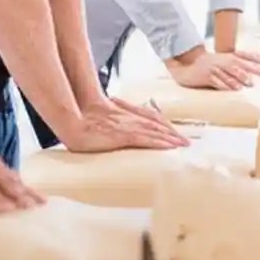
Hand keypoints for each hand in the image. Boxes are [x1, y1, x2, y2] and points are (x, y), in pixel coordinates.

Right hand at [61, 99, 189, 151]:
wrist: (73, 118)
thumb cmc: (84, 118)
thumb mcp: (102, 117)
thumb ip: (114, 121)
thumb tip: (118, 130)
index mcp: (125, 112)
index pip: (151, 117)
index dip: (165, 125)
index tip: (176, 133)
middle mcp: (129, 117)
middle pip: (157, 123)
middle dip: (173, 132)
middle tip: (186, 142)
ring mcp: (127, 125)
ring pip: (155, 130)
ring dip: (171, 138)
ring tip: (183, 145)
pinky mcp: (122, 135)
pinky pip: (145, 138)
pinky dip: (159, 142)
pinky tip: (169, 146)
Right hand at [168, 49, 259, 89]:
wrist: (187, 66)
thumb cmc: (208, 65)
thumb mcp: (222, 61)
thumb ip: (236, 64)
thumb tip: (254, 72)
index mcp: (227, 56)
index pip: (244, 55)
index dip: (255, 58)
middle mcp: (221, 60)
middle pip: (237, 65)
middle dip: (248, 71)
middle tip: (259, 77)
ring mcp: (213, 68)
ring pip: (226, 73)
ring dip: (236, 80)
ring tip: (244, 86)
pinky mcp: (205, 76)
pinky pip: (215, 81)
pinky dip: (222, 85)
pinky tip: (229, 90)